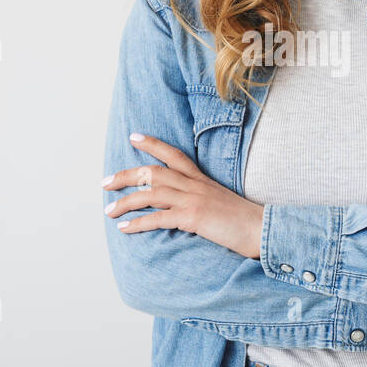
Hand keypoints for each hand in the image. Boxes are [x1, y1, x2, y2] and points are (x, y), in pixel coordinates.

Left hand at [102, 133, 263, 259]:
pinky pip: (158, 217)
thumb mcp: (221, 202)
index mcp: (201, 179)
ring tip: (108, 210)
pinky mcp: (193, 217)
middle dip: (126, 175)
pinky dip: (138, 222)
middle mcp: (195, 185)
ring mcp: (193, 199)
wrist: (262, 229)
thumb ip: (202, 200)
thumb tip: (186, 208)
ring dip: (125, 201)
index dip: (152, 144)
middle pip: (153, 172)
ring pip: (151, 192)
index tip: (133, 137)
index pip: (174, 154)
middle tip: (105, 182)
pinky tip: (124, 228)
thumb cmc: (245, 221)